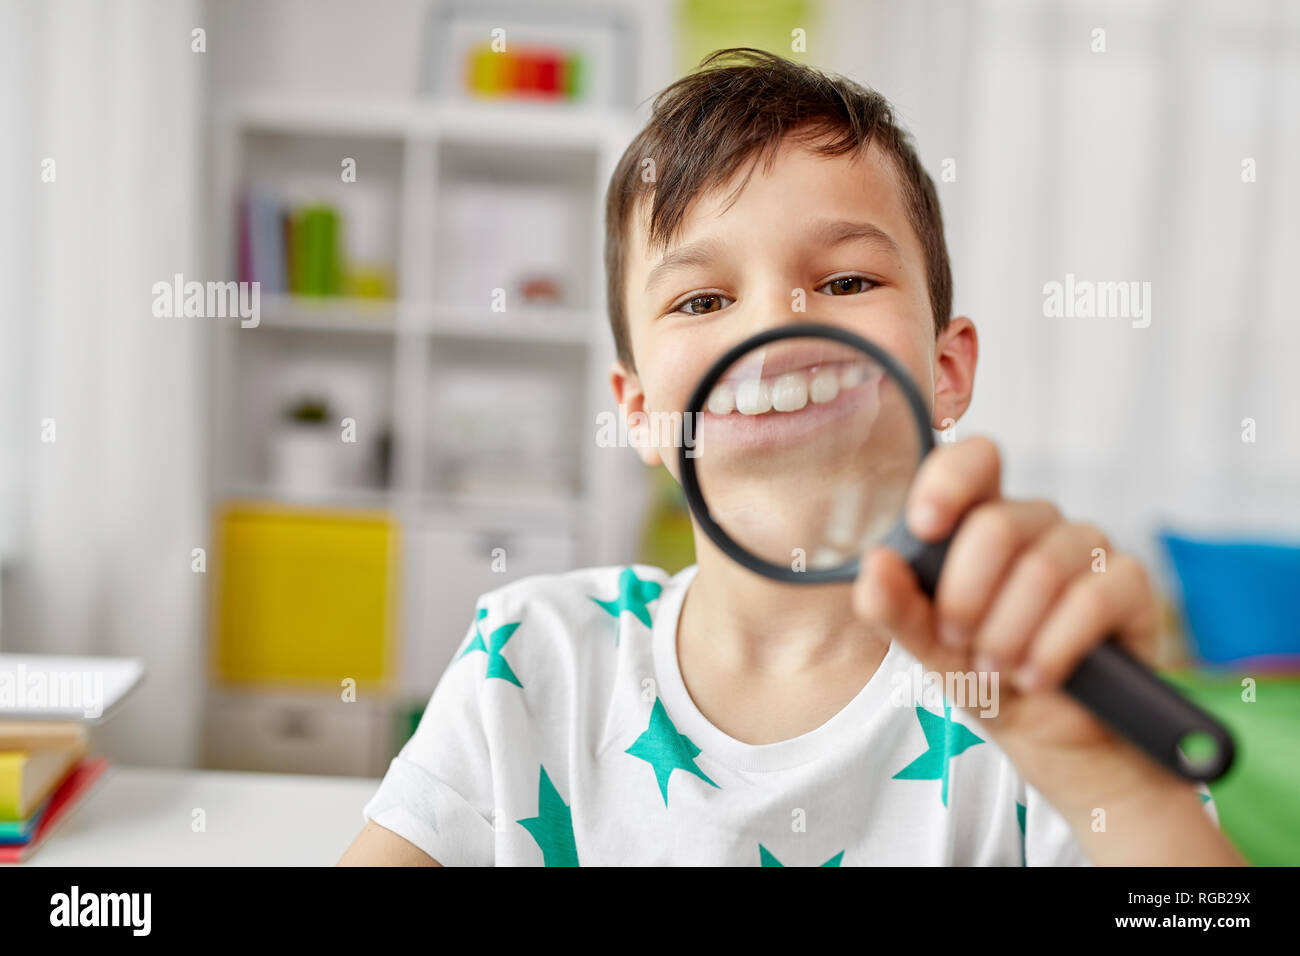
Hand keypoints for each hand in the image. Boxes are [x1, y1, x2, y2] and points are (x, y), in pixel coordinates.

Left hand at [852, 436, 1164, 802]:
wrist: (1054, 737)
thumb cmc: (988, 674)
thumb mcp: (930, 647)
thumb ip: (895, 607)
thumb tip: (875, 563)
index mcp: (984, 520)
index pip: (976, 459)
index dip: (949, 481)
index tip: (924, 526)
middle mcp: (1039, 523)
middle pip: (998, 524)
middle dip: (967, 596)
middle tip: (961, 641)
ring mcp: (1089, 548)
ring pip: (1042, 569)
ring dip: (1008, 634)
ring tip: (998, 669)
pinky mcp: (1131, 585)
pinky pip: (1091, 600)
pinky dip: (1052, 650)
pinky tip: (1038, 678)